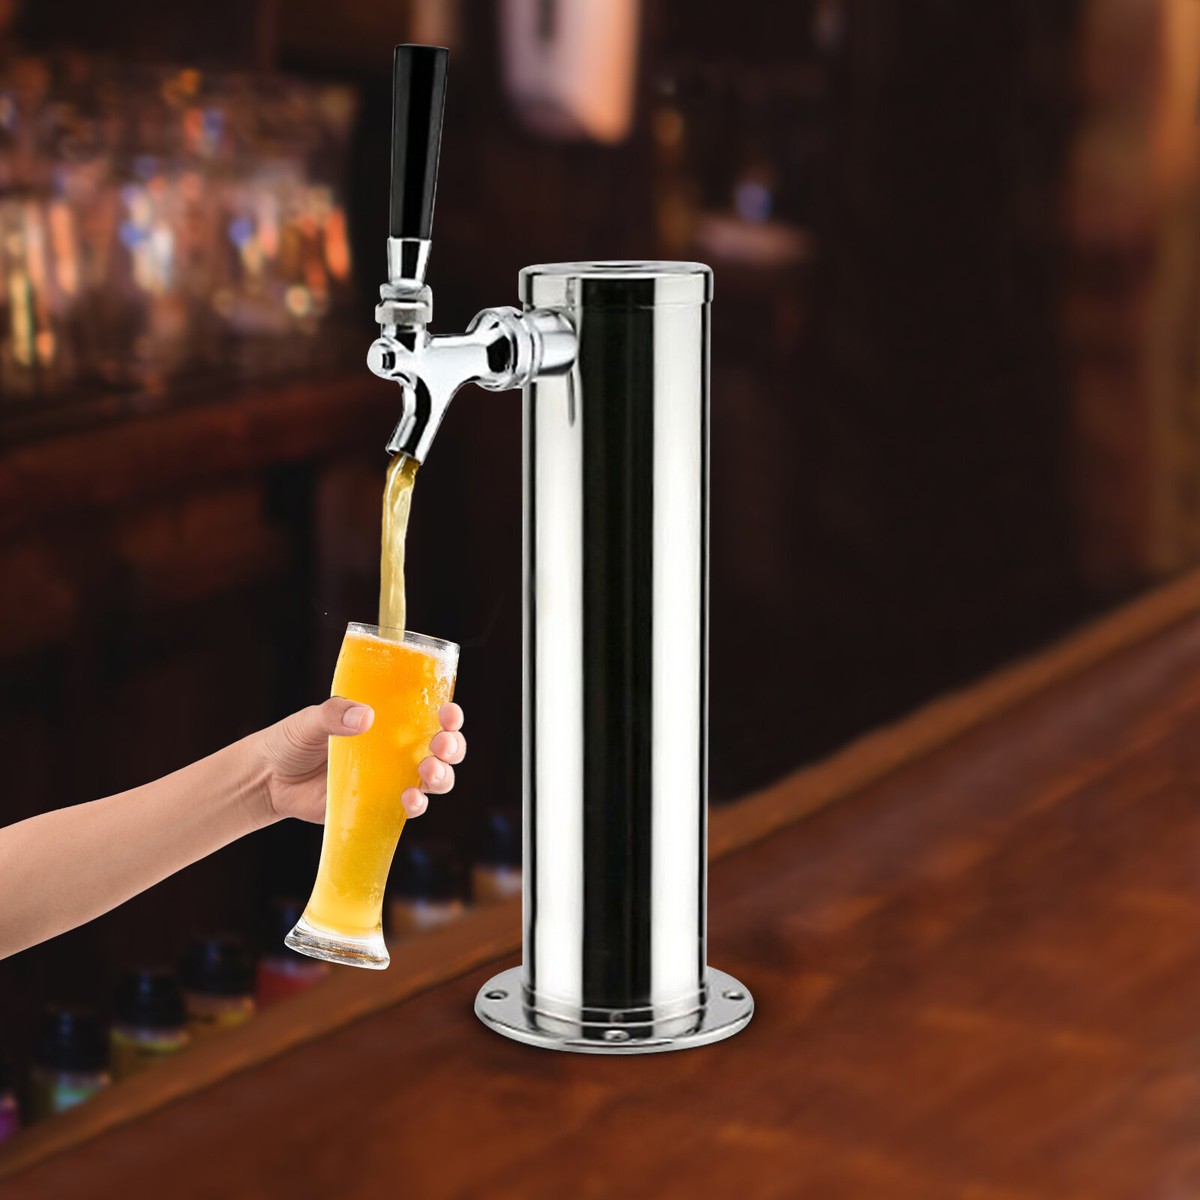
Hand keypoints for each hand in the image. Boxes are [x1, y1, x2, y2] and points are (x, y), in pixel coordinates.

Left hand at [253, 698, 466, 824]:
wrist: (268, 780)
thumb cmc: (292, 741)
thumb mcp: (311, 719)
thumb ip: (334, 714)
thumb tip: (365, 718)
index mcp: (388, 722)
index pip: (430, 715)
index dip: (449, 716)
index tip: (448, 713)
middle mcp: (397, 751)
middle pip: (443, 749)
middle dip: (452, 747)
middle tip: (441, 745)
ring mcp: (391, 780)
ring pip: (435, 780)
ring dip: (442, 776)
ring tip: (428, 773)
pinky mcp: (379, 807)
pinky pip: (410, 808)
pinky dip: (418, 805)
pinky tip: (410, 800)